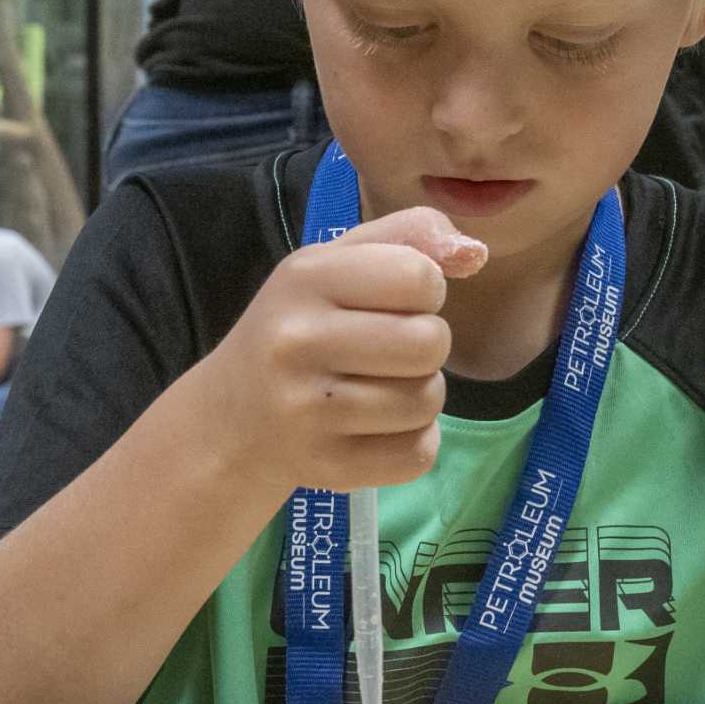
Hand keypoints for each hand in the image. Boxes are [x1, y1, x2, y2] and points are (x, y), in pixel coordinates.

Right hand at [192, 206, 487, 494]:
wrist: (231, 418)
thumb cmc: (302, 325)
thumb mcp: (338, 261)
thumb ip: (411, 236)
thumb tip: (474, 252)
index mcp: (306, 278)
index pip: (419, 276)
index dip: (425, 289)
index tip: (394, 303)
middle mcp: (298, 341)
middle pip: (431, 342)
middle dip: (426, 346)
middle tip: (388, 352)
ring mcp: (308, 410)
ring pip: (428, 400)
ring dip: (419, 394)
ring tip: (377, 388)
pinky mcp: (327, 466)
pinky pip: (419, 454)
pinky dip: (413, 443)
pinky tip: (376, 429)